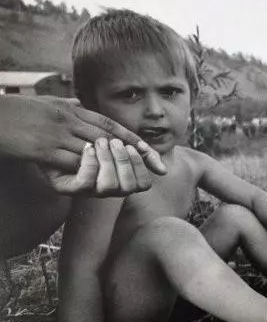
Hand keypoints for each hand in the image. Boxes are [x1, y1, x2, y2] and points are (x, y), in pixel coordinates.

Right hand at [0, 94, 165, 174]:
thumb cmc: (16, 112)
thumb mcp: (46, 105)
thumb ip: (66, 107)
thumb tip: (79, 105)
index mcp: (71, 109)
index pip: (110, 124)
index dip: (133, 139)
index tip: (152, 152)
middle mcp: (68, 119)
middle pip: (109, 138)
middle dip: (134, 155)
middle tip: (155, 168)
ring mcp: (55, 134)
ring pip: (94, 151)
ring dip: (114, 166)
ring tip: (133, 178)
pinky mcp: (42, 149)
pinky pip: (71, 162)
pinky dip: (88, 172)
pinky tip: (101, 182)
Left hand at [40, 138, 156, 195]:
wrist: (48, 131)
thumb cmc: (85, 134)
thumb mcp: (115, 137)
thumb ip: (139, 150)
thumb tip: (163, 171)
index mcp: (121, 180)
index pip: (144, 184)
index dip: (141, 165)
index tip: (133, 146)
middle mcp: (106, 190)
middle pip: (129, 187)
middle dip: (124, 160)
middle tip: (112, 142)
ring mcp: (87, 191)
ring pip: (109, 186)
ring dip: (107, 160)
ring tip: (97, 143)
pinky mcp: (67, 187)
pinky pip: (86, 183)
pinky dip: (90, 164)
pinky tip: (86, 149)